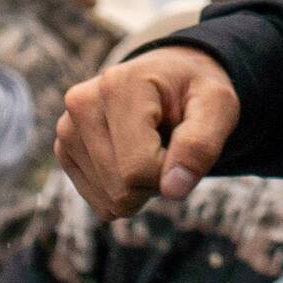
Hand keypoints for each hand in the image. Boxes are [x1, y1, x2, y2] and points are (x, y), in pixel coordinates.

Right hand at [58, 46, 239, 218]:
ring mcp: (67, 128)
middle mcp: (82, 103)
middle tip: (168, 146)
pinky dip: (124, 191)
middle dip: (156, 182)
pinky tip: (131, 157)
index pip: (138, 168)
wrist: (169, 79)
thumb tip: (173, 190)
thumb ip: (201, 145)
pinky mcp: (64, 150)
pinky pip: (100, 203)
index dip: (171, 173)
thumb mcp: (218, 106)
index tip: (184, 146)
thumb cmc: (195, 92)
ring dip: (141, 188)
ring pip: (110, 201)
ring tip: (150, 147)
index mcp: (118, 85)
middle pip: (121, 189)